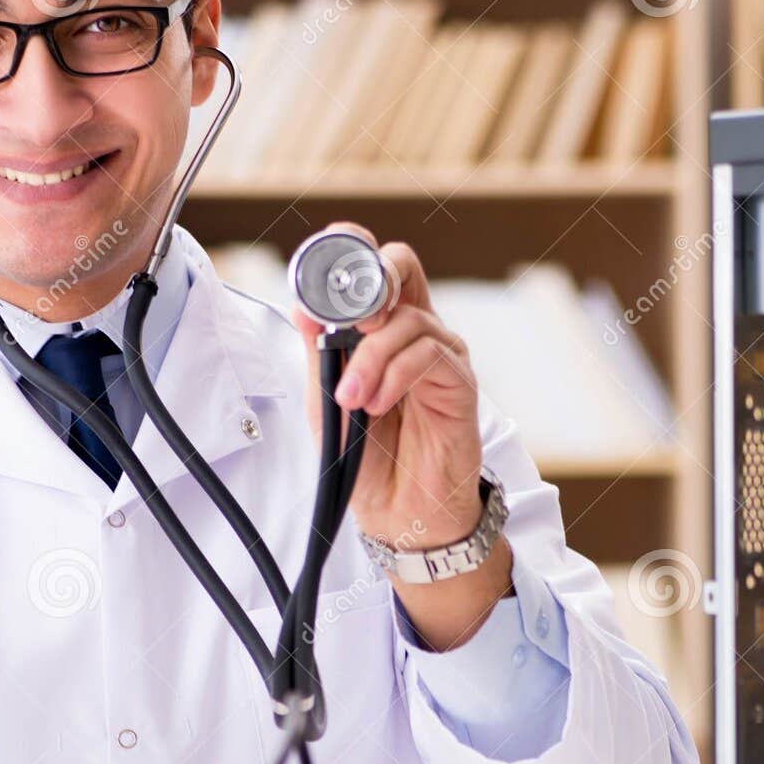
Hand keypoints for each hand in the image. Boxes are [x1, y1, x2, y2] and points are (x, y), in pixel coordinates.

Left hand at [292, 222, 509, 649]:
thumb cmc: (363, 455)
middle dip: (371, 280)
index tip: (321, 265)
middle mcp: (411, 331)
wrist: (396, 512)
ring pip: (408, 318)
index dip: (349, 252)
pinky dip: (395, 374)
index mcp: (376, 328)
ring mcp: (439, 352)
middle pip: (402, 265)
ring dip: (370, 357)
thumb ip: (319, 351)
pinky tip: (377, 403)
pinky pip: (429, 354)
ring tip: (352, 398)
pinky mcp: (459, 382)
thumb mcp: (324, 399)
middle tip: (347, 317)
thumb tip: (304, 304)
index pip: (370, 268)